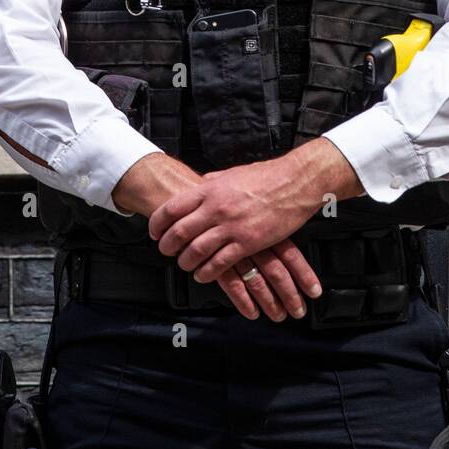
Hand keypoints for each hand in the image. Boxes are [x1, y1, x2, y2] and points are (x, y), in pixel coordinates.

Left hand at [112, 152, 317, 321]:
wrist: (294, 182)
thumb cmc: (264, 177)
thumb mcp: (230, 174)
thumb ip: (211, 183)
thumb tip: (197, 187)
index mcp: (209, 189)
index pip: (171, 209)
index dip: (157, 224)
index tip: (154, 232)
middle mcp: (216, 208)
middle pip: (179, 233)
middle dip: (167, 246)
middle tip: (165, 251)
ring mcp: (231, 227)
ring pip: (196, 251)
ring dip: (185, 262)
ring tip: (184, 264)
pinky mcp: (247, 242)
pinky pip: (219, 263)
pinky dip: (207, 272)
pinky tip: (204, 274)